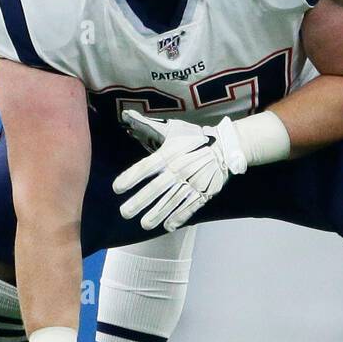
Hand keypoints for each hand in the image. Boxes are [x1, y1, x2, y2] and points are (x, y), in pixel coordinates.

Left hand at [113, 109, 248, 231]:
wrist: (225, 146)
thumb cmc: (194, 138)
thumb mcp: (173, 130)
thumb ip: (150, 127)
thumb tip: (127, 116)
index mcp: (170, 153)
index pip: (146, 167)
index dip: (130, 177)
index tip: (117, 188)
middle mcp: (179, 169)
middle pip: (157, 188)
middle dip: (140, 202)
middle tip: (125, 213)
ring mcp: (193, 182)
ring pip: (172, 201)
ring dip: (157, 214)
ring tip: (144, 224)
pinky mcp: (205, 192)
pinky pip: (190, 207)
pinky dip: (179, 217)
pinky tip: (168, 226)